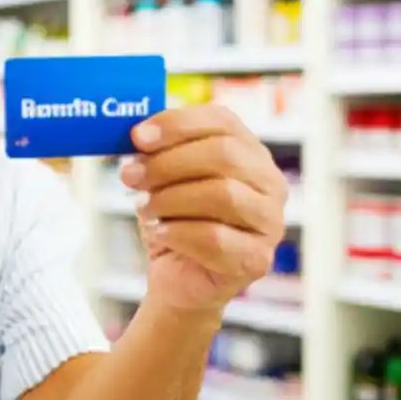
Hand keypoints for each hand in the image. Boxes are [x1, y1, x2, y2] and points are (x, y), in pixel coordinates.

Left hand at [119, 105, 287, 315]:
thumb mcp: (161, 178)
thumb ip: (155, 151)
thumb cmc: (174, 220)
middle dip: (168, 163)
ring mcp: (270, 222)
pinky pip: (216, 239)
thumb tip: (137, 135)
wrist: (177, 277)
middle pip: (224, 155)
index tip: (137, 137)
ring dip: (171, 199)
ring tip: (143, 207)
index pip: (222, 121)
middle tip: (131, 176)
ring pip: (223, 195)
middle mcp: (269, 183)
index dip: (177, 124)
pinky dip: (178, 232)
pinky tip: (159, 233)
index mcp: (249, 152)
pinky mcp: (257, 259)